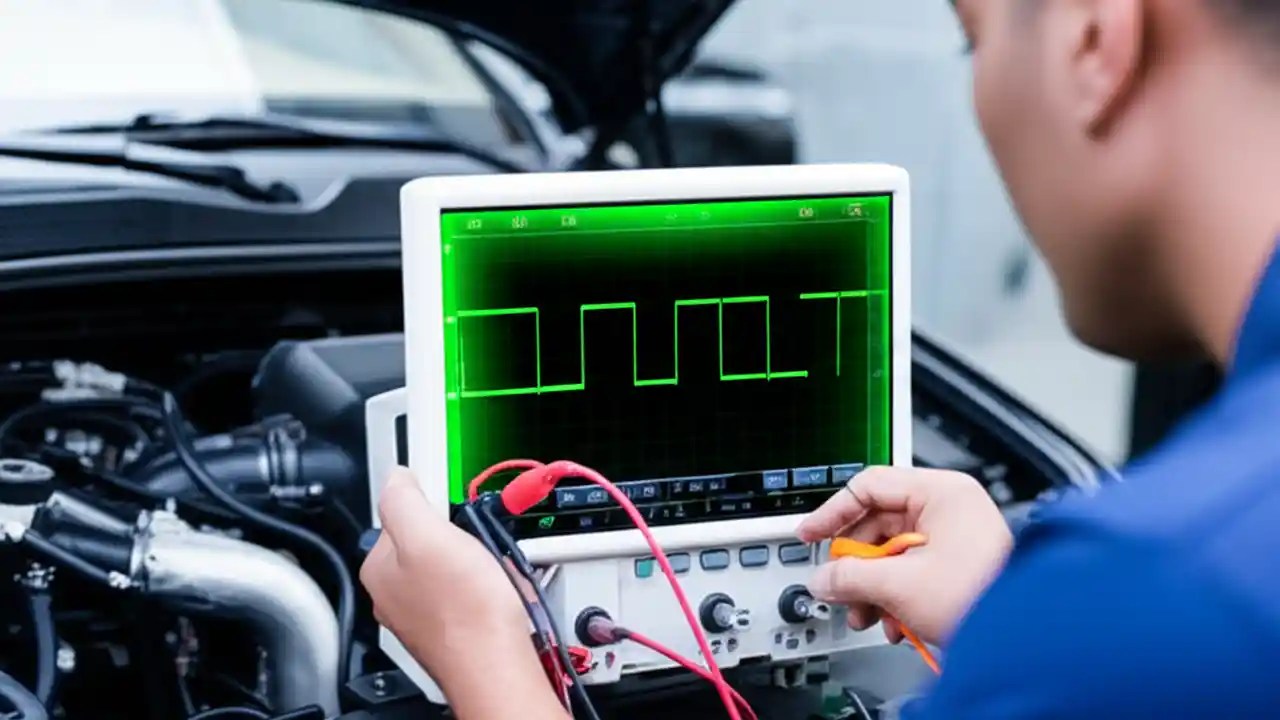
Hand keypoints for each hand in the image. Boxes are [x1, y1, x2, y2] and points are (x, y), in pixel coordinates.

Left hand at [361, 468, 565, 717]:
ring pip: (453, 566)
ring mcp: (423, 614)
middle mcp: (395, 595)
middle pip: (428, 541)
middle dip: (460, 538)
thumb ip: (404, 500)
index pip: (398, 514)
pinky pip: (471, 592)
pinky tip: (498, 593)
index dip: (431, 505)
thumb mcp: (429, 535)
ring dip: (478, 562)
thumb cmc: (465, 612)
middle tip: (476, 546)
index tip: (450, 510)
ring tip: (491, 572)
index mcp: (379, 569)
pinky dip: (488, 587)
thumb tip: (396, 477)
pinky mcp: (452, 627)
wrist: (496, 665)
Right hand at [796, 467, 1012, 646]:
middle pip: (877, 526)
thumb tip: (823, 579)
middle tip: (841, 588)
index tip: (810, 534)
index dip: (832, 512)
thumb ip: (849, 577)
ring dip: (873, 588)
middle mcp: (949, 508)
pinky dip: (896, 597)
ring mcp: (955, 537)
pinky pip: (911, 571)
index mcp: (941, 492)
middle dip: (856, 567)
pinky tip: (895, 622)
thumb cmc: (985, 596)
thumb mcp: (899, 584)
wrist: (1028, 637)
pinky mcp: (958, 565)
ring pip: (892, 554)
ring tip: (868, 614)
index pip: (869, 487)